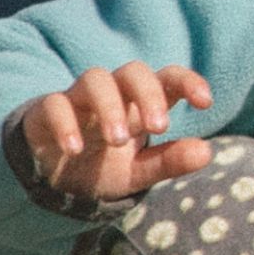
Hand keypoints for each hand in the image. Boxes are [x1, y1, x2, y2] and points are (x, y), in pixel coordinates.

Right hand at [16, 62, 211, 209]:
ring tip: (118, 140)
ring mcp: (78, 100)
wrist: (52, 183)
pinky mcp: (46, 112)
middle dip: (149, 94)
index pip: (166, 78)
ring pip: (95, 79)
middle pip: (132, 71)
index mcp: (139, 105)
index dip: (187, 81)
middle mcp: (112, 95)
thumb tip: (207, 152)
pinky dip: (65, 123)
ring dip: (110, 105)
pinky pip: (54, 104)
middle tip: (160, 126)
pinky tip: (74, 150)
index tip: (205, 101)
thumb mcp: (138, 172)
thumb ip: (169, 161)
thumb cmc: (101, 168)